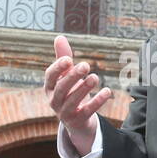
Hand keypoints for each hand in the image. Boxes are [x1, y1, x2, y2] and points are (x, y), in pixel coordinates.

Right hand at [45, 34, 111, 155]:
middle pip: (61, 89)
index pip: (50, 76)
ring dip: (84, 88)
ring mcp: (65, 113)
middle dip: (72, 77)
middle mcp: (54, 101)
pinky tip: (107, 91)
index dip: (58, 68)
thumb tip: (59, 36)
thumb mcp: (66, 75)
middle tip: (85, 65)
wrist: (75, 120)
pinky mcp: (77, 121)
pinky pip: (87, 111)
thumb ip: (63, 58)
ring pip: (73, 101)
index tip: (69, 59)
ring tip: (95, 77)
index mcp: (50, 87)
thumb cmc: (69, 92)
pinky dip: (97, 102)